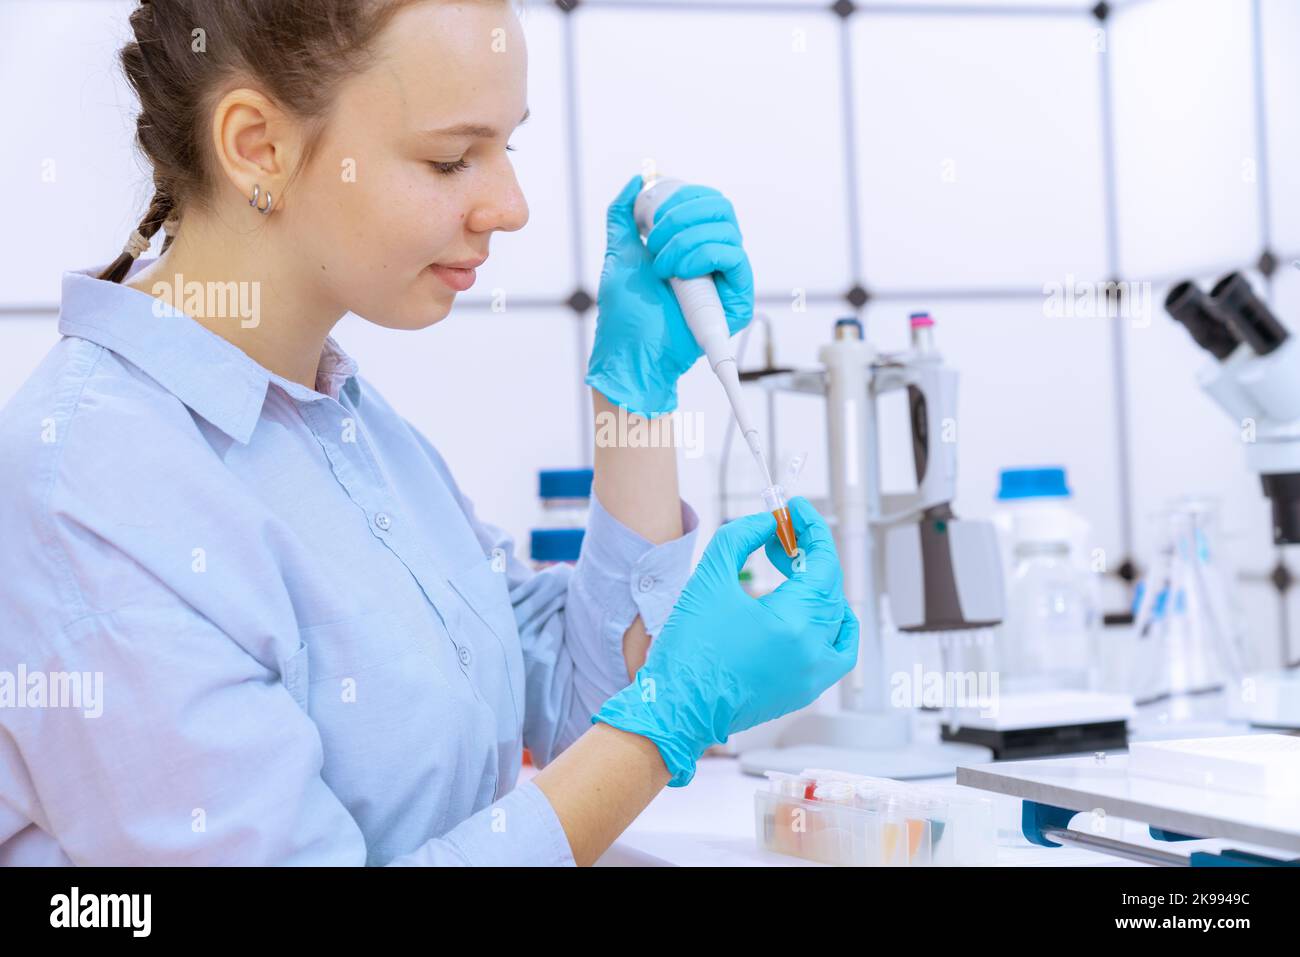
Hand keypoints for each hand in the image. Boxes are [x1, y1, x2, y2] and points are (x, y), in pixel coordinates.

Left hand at [585, 174, 754, 418]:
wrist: (632, 353)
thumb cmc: (626, 314)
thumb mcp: (619, 253)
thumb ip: (624, 216)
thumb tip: (636, 181)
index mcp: (692, 243)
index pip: (705, 200)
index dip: (683, 195)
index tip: (653, 214)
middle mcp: (714, 256)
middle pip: (720, 206)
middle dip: (682, 214)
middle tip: (654, 240)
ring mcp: (727, 276)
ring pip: (725, 228)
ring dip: (685, 241)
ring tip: (662, 268)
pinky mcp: (738, 297)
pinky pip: (734, 256)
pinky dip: (703, 255)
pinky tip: (680, 274)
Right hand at [593, 497, 858, 785]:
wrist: (675, 707)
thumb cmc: (687, 650)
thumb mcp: (709, 579)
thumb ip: (740, 539)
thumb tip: (768, 522)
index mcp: (794, 624)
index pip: (822, 563)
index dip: (812, 529)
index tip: (797, 508)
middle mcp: (814, 652)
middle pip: (829, 586)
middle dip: (807, 553)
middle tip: (778, 535)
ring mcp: (813, 675)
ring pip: (837, 617)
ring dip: (819, 586)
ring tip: (788, 570)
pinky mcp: (805, 690)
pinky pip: (838, 651)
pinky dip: (832, 625)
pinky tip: (809, 610)